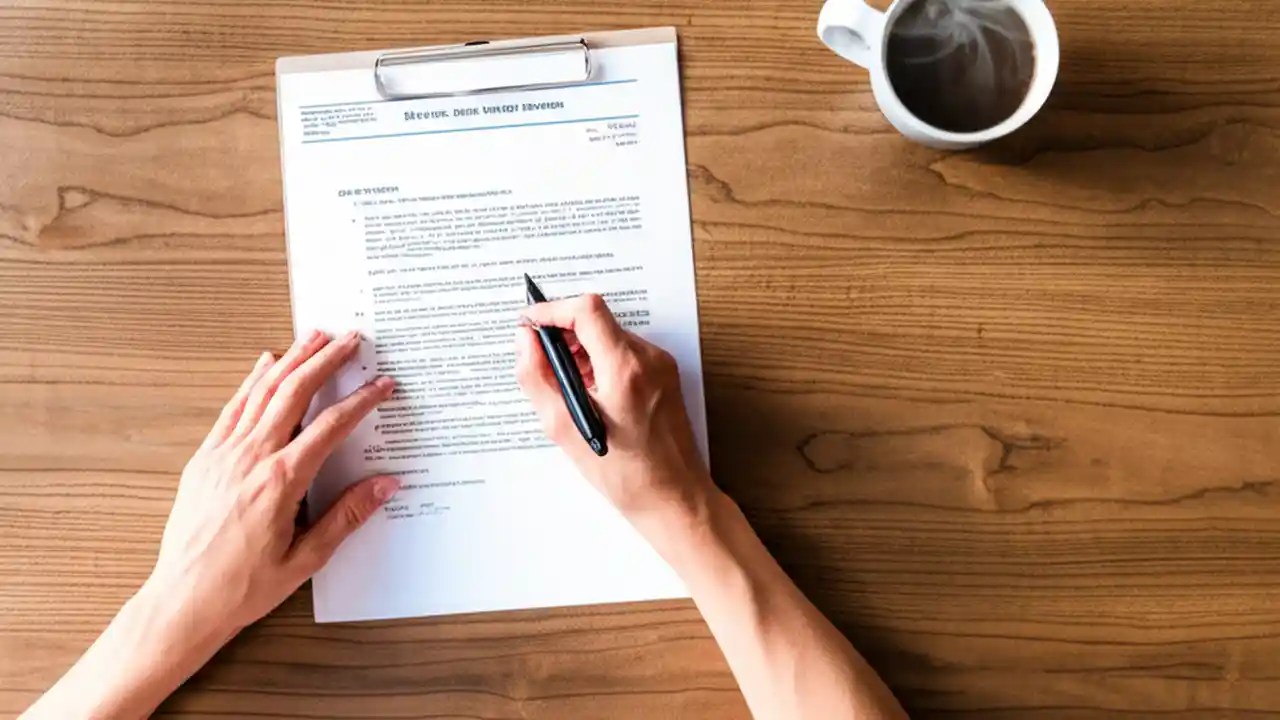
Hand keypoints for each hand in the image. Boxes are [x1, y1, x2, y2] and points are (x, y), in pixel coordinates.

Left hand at [20, 331, 400, 719]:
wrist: (183, 601)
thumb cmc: (242, 586)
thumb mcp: (307, 558)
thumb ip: (348, 515)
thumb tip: (385, 485)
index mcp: (281, 481)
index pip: (330, 426)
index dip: (361, 400)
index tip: (381, 384)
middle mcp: (250, 458)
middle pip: (294, 392)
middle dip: (325, 359)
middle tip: (349, 338)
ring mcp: (223, 455)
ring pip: (262, 391)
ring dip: (291, 359)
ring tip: (313, 336)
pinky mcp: (204, 459)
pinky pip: (232, 408)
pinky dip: (252, 381)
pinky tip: (265, 365)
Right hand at [514, 294, 713, 527]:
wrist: (673, 497)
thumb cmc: (625, 474)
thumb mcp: (565, 429)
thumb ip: (538, 378)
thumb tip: (526, 341)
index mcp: (624, 369)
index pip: (586, 310)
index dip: (551, 310)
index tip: (530, 323)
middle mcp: (648, 359)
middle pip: (597, 319)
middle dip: (563, 333)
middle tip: (542, 361)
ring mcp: (661, 365)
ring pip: (610, 334)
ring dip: (581, 349)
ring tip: (568, 387)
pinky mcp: (665, 374)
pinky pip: (625, 352)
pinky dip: (601, 361)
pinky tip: (591, 394)